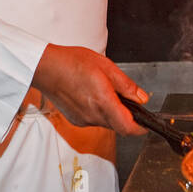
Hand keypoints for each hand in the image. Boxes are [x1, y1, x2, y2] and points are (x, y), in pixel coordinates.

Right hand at [32, 44, 148, 134]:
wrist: (46, 68)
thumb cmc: (72, 63)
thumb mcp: (107, 67)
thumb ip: (126, 86)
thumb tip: (142, 98)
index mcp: (103, 102)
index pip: (128, 128)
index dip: (141, 128)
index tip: (146, 123)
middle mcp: (93, 116)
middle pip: (119, 125)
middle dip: (125, 115)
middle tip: (123, 97)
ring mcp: (83, 120)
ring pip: (106, 123)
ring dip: (111, 112)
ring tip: (103, 90)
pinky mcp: (76, 120)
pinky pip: (94, 120)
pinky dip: (98, 111)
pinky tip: (91, 95)